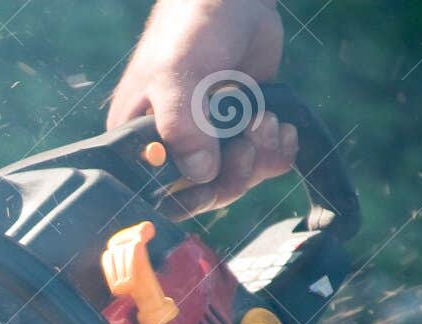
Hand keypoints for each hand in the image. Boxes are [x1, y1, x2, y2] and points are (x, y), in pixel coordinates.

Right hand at [109, 0, 296, 214]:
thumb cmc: (189, 30)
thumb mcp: (174, 76)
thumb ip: (183, 127)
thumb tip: (202, 173)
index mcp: (140, 140)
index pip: (159, 193)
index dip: (191, 196)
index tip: (216, 174)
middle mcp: (174, 145)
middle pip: (204, 192)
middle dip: (233, 174)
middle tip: (246, 143)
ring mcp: (210, 137)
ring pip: (238, 177)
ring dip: (260, 156)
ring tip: (265, 119)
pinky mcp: (242, 126)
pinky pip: (262, 158)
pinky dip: (277, 149)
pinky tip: (281, 126)